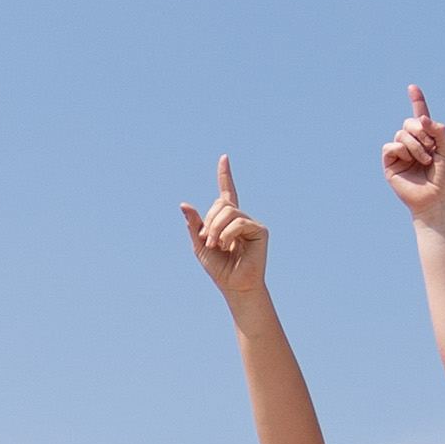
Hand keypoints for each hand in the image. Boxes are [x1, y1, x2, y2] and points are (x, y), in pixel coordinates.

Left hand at [178, 155, 270, 301]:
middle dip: (209, 221)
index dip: (225, 175)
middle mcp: (241, 218)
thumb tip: (184, 204)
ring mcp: (251, 223)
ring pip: (229, 212)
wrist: (234, 285)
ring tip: (215, 244)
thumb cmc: (219, 268)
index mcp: (227, 219)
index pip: (227, 192)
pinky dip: (228, 234)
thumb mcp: (200, 245)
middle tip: (207, 241)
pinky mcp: (260, 230)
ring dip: (216, 228)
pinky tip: (227, 246)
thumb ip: (194, 225)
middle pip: (221, 204)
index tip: (224, 158)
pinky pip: (239, 222)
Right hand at [380, 86, 444, 221]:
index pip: (421, 116)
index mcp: (428, 139)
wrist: (436, 199)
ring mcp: (401, 153)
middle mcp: (413, 144)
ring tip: (425, 160)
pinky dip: (402, 150)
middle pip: (410, 121)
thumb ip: (439, 130)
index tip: (412, 87)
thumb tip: (421, 118)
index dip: (417, 101)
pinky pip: (391, 146)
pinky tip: (409, 161)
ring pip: (401, 133)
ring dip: (415, 144)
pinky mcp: (390, 163)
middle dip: (421, 130)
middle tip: (431, 147)